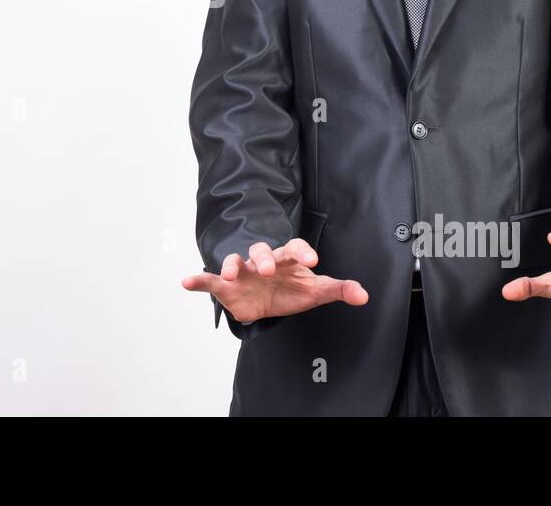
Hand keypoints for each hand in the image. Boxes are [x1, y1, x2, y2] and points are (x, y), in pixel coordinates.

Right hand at [182, 239, 368, 322]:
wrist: (267, 301)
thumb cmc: (292, 289)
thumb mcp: (316, 291)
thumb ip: (338, 289)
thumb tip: (363, 295)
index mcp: (287, 259)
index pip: (296, 249)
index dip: (303, 252)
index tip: (313, 262)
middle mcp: (263, 261)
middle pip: (262, 251)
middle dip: (264, 258)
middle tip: (268, 270)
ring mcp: (243, 271)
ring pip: (235, 261)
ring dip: (232, 265)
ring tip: (232, 274)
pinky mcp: (226, 286)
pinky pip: (210, 280)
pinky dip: (197, 280)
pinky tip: (187, 282)